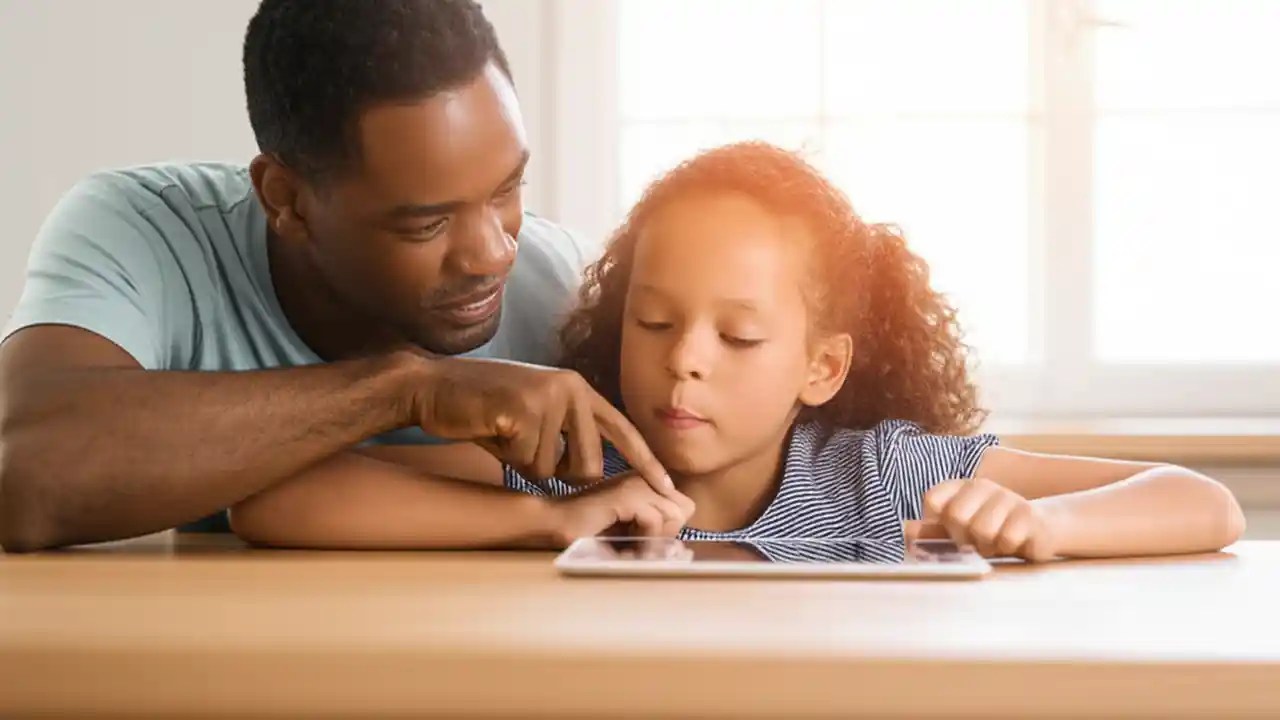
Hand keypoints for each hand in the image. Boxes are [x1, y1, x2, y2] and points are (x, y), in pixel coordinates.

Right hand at [408, 356, 671, 492]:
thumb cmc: (484, 410)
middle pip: (588, 467)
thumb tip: (589, 477)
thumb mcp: (535, 417)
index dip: (645, 462)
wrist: (434, 387)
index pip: (622, 430)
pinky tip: (490, 431)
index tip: (668, 488)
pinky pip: (526, 462)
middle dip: (558, 476)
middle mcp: (572, 388)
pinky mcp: (525, 409)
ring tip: (504, 436)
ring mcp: (550, 396)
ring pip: (553, 470)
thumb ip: (565, 436)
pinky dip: (505, 458)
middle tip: (523, 450)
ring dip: (526, 465)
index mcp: (579, 388)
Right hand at [546, 474, 695, 547]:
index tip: (643, 539)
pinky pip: (654, 520)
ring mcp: (635, 482)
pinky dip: (642, 539)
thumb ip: (658, 532)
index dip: (670, 529)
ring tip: (628, 544)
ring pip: (673, 514)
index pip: (686, 505)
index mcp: (647, 480)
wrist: (553, 522)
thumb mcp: (632, 533)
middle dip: (665, 534)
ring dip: (653, 539)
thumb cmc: (589, 532)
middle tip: (636, 543)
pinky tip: (622, 542)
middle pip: (685, 508)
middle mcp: (645, 475)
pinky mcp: (625, 493)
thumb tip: (681, 549)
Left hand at [919, 477, 1058, 561]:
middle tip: (975, 543)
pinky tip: (1015, 543)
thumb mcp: (962, 530)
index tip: (947, 533)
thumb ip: (934, 531)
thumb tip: (908, 531)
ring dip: (988, 546)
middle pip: (956, 516)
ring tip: (995, 544)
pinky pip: (1007, 539)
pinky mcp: (1029, 515)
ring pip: (982, 530)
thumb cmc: (994, 529)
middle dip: (963, 538)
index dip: (933, 522)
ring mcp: (1007, 498)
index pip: (933, 499)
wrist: (1042, 528)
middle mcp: (983, 487)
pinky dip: (1008, 548)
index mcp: (961, 487)